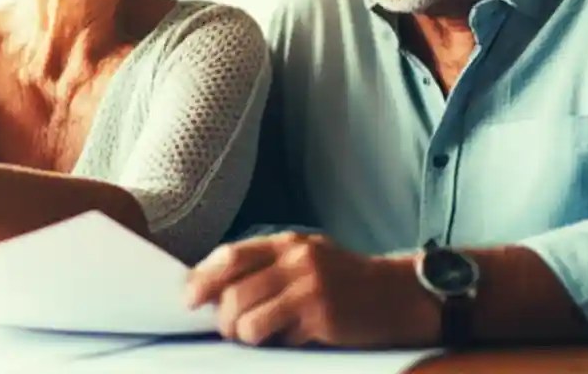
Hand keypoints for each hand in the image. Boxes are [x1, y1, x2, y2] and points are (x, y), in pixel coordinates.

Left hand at [184, 232, 437, 347]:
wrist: (397, 295)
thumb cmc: (345, 281)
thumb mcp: (307, 258)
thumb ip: (268, 266)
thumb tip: (216, 288)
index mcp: (288, 244)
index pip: (231, 256)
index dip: (204, 278)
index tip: (190, 299)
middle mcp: (296, 261)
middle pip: (234, 292)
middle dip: (222, 318)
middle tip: (227, 330)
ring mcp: (309, 288)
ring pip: (248, 319)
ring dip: (243, 335)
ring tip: (255, 337)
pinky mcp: (321, 316)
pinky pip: (276, 336)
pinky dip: (273, 343)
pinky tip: (288, 338)